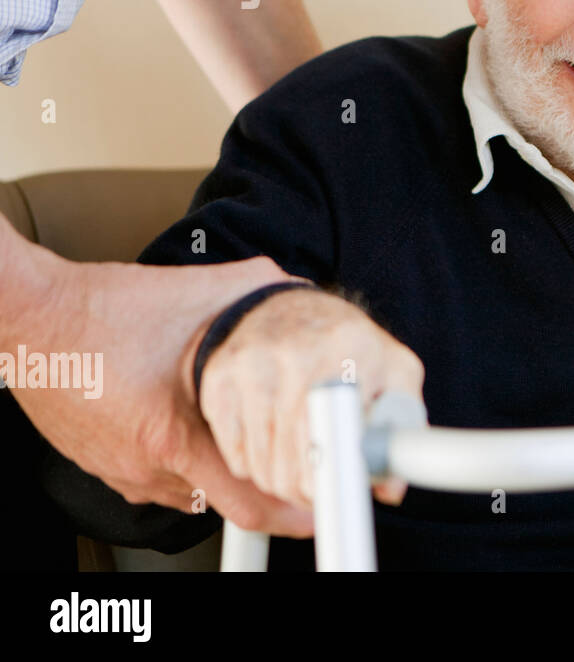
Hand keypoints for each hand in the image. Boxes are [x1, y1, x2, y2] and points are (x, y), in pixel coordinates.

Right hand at [1, 219, 315, 534]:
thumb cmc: (101, 308)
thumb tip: (299, 291)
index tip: (315, 505)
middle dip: (260, 484)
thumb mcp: (196, 290)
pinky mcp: (101, 461)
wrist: (30, 314)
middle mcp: (144, 464)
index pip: (247, 501)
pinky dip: (182, 457)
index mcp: (171, 436)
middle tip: (290, 463)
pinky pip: (155, 474)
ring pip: (187, 488)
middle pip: (221, 499)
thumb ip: (258, 290)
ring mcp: (119, 468)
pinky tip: (189, 420)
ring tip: (238, 430)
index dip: (291, 510)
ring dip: (218, 466)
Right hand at [197, 288, 425, 510]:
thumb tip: (391, 485)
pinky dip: (251, 466)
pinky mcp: (220, 378)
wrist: (287, 307)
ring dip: (279, 482)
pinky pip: (234, 451)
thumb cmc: (348, 346)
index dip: (335, 471)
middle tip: (320, 493)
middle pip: (294, 455)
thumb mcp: (393, 369)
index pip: (338, 427)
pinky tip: (270, 447)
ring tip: (298, 469)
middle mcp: (298, 351)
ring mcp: (254, 363)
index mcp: (351, 347)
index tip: (338, 491)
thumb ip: (404, 422)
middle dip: (307, 489)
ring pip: (262, 461)